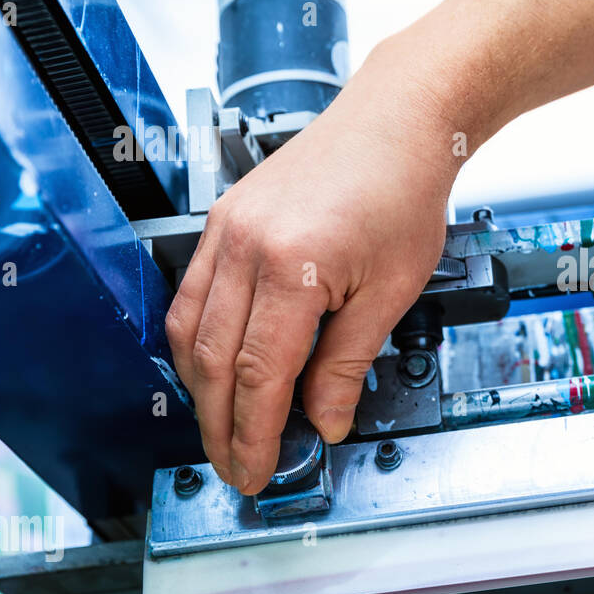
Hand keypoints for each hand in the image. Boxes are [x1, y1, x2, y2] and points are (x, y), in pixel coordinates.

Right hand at [165, 49, 458, 494]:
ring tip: (223, 429)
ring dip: (201, 388)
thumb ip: (349, 362)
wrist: (397, 122)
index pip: (259, 375)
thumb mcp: (392, 290)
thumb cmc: (404, 191)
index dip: (254, 433)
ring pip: (190, 330)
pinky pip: (193, 293)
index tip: (258, 470)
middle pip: (214, 361)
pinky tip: (213, 368)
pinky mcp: (224, 219)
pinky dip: (197, 341)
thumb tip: (325, 420)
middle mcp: (245, 245)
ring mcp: (227, 228)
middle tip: (235, 466)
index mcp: (292, 267)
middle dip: (221, 424)